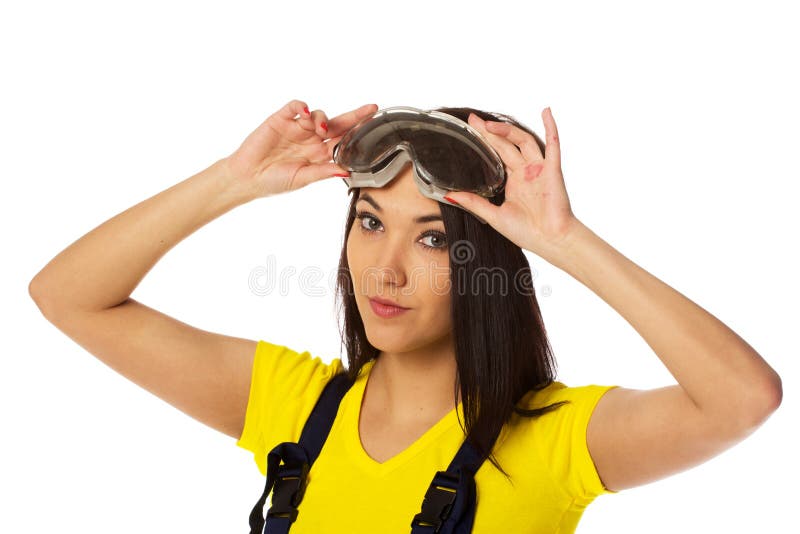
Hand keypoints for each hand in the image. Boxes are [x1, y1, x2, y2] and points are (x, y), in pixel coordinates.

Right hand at [223, 99, 377, 198]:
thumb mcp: (303, 179)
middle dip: (354, 116)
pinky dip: (303, 107)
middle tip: (370, 109)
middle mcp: (311, 139)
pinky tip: (305, 114)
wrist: (248, 177)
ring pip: (318, 114)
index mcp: (320, 154)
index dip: (358, 132)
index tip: (374, 126)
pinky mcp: (281, 119)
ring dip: (323, 119)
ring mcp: (297, 127)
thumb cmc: (274, 182)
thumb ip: (324, 172)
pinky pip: (296, 106)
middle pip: (337, 123)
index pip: (343, 140)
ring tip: (320, 129)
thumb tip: (347, 171)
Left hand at [443, 107, 579, 262]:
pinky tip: (546, 112)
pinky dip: (551, 126)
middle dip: (489, 132)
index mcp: (513, 182)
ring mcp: (539, 170)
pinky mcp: (552, 170)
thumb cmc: (526, 233)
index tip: (469, 128)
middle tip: (473, 120)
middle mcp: (525, 172)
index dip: (484, 140)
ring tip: (490, 124)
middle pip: (505, 145)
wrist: (550, 241)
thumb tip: (448, 195)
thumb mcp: (493, 216)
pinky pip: (553, 144)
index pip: (496, 155)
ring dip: (507, 130)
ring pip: (523, 141)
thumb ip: (473, 203)